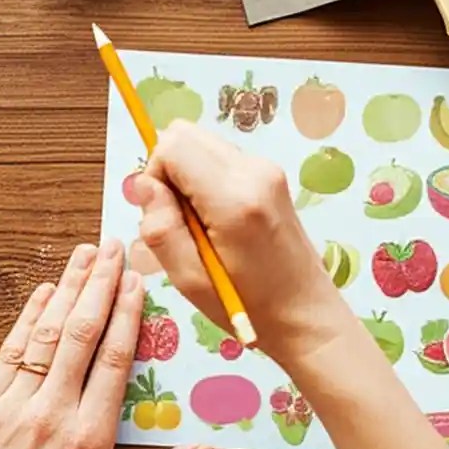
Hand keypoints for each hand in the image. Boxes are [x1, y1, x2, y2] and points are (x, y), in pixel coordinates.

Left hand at [0, 242, 216, 448]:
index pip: (113, 359)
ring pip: (45, 334)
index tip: (137, 281)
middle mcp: (52, 413)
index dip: (127, 313)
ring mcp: (13, 407)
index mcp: (90, 437)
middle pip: (81, 333)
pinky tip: (44, 292)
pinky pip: (9, 352)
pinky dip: (28, 317)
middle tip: (115, 247)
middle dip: (100, 284)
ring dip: (67, 288)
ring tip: (85, 254)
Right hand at [133, 120, 351, 363]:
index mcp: (233, 198)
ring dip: (188, 177)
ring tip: (200, 225)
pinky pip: (221, 159)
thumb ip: (160, 227)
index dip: (154, 176)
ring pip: (202, 144)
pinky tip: (219, 221)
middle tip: (178, 219)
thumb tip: (143, 185)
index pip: (172, 146)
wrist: (306, 314)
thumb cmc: (248, 306)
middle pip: (185, 134)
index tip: (163, 215)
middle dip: (168, 171)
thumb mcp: (189, 279)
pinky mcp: (273, 175)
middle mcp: (254, 171)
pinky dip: (207, 181)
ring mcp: (268, 170)